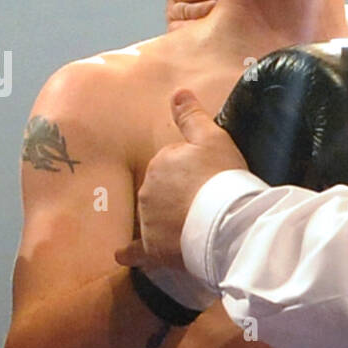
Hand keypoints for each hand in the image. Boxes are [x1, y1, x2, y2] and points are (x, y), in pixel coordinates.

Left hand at [116, 90, 247, 271]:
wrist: (224, 221)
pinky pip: (136, 250)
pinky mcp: (153, 247)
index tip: (208, 179)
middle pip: (161, 190)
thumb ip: (192, 116)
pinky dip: (130, 252)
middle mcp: (147, 190)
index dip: (191, 172)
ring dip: (165, 220)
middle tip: (203, 203)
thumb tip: (177, 92)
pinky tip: (123, 255)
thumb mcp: (213, 138)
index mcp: (160, 162)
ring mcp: (148, 220)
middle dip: (176, 195)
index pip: (171, 164)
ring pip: (153, 216)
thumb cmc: (222, 177)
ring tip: (191, 227)